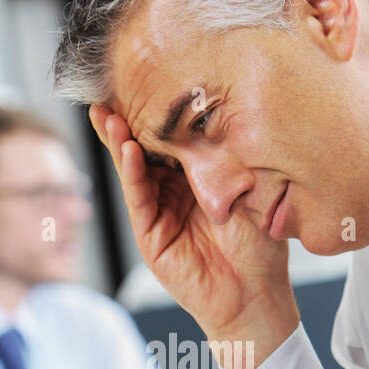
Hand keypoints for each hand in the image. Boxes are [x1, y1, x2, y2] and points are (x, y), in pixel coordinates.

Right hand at [89, 105, 298, 365]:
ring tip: (108, 114)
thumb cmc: (260, 240)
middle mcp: (172, 189)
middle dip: (126, 118)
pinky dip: (131, 173)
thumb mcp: (247, 185)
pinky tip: (127, 149)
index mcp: (196, 174)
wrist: (258, 292)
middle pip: (142, 146)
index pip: (170, 135)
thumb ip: (227, 153)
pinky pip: (138, 198)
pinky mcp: (150, 236)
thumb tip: (218, 107)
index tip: (147, 76)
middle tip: (110, 86)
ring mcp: (158, 212)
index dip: (157, 109)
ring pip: (133, 169)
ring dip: (119, 141)